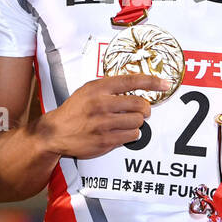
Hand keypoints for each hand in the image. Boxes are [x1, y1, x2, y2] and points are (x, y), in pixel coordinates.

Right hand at [37, 74, 169, 158]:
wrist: (56, 132)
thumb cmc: (75, 110)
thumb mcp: (88, 90)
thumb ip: (110, 86)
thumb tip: (137, 85)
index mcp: (98, 88)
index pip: (132, 81)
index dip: (152, 82)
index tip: (165, 84)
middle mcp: (102, 104)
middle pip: (140, 104)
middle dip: (145, 108)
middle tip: (142, 110)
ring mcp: (104, 123)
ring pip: (138, 122)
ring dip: (136, 122)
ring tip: (125, 122)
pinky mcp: (105, 140)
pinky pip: (132, 136)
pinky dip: (131, 134)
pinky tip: (121, 132)